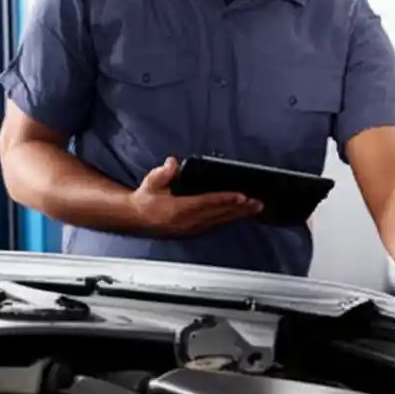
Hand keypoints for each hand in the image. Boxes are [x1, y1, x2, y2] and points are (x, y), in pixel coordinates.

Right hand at [129, 157, 261, 235]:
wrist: (137, 218)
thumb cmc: (146, 199)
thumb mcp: (151, 182)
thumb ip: (162, 173)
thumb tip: (173, 163)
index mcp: (179, 210)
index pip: (207, 203)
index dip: (225, 199)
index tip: (241, 196)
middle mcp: (188, 222)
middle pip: (219, 214)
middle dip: (240, 208)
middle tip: (257, 203)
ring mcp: (192, 228)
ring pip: (220, 220)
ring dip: (238, 214)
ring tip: (255, 208)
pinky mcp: (194, 230)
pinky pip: (216, 224)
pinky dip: (230, 218)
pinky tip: (240, 214)